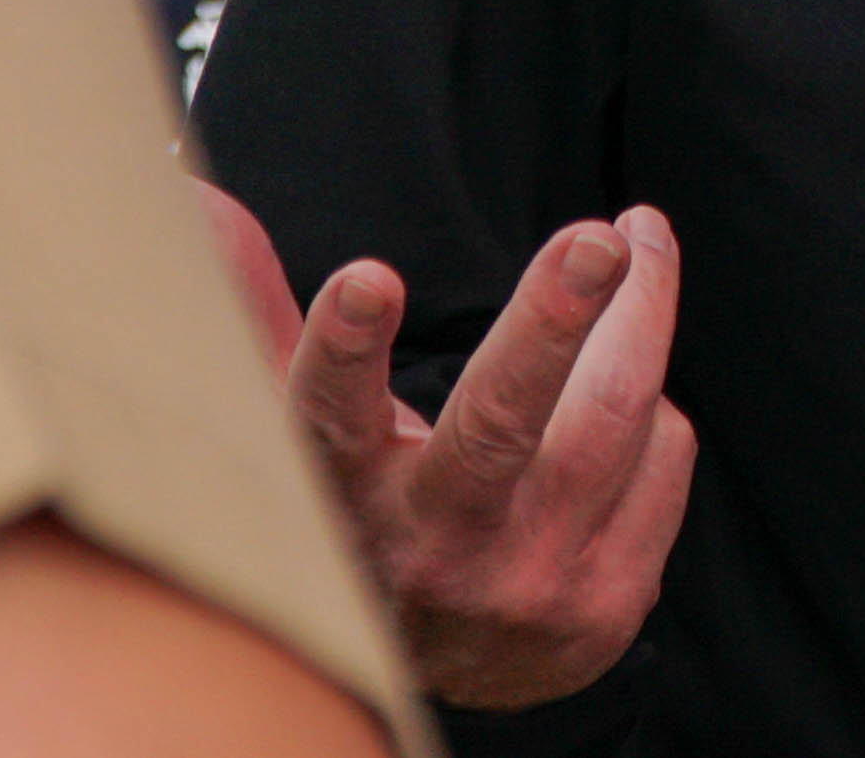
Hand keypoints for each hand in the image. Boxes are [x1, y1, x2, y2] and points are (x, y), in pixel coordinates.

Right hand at [197, 184, 694, 710]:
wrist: (445, 666)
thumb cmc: (371, 510)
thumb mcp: (307, 431)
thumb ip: (264, 313)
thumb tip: (202, 199)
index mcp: (346, 495)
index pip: (330, 419)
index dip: (347, 348)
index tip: (371, 278)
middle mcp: (434, 547)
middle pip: (498, 425)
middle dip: (551, 323)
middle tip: (600, 238)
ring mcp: (529, 583)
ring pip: (611, 421)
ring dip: (638, 315)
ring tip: (639, 242)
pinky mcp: (608, 603)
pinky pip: (663, 456)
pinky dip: (652, 402)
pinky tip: (627, 379)